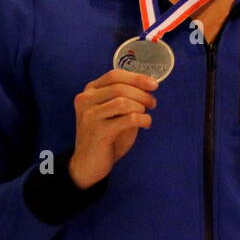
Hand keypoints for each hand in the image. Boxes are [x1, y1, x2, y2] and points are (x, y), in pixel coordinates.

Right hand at [68, 69, 158, 189]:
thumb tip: (149, 85)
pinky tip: (145, 124)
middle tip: (152, 103)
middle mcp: (86, 100)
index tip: (154, 85)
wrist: (88, 164)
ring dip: (141, 106)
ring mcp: (90, 116)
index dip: (137, 78)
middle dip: (143, 94)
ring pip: (123, 101)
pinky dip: (143, 119)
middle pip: (120, 87)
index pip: (114, 75)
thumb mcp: (113, 112)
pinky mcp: (98, 132)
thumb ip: (125, 97)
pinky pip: (128, 119)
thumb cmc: (106, 135)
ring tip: (146, 114)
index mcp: (89, 92)